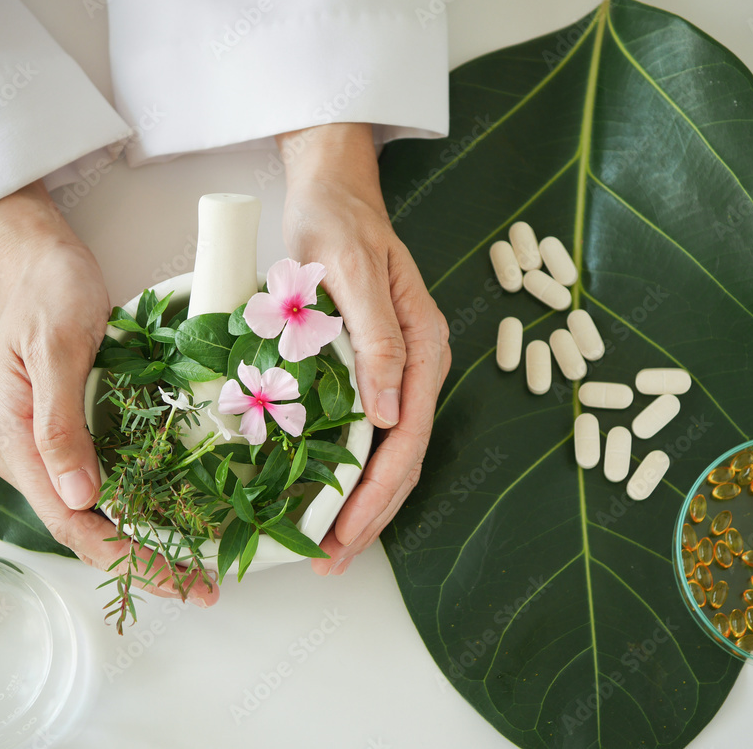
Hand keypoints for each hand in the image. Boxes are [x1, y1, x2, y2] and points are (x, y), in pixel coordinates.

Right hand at [0, 181, 217, 605]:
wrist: (43, 261)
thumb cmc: (49, 295)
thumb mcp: (56, 350)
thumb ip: (61, 423)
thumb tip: (77, 497)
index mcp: (17, 443)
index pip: (71, 522)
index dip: (124, 556)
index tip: (174, 575)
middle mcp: (32, 456)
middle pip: (87, 530)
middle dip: (142, 564)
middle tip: (200, 586)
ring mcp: (54, 448)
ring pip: (99, 514)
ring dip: (146, 543)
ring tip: (196, 567)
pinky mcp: (77, 432)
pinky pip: (109, 483)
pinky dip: (144, 508)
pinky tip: (177, 520)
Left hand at [277, 124, 451, 574]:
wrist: (334, 193)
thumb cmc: (340, 225)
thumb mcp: (353, 273)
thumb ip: (376, 337)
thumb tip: (387, 412)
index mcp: (424, 346)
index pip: (409, 436)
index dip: (379, 492)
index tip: (345, 533)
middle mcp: (418, 364)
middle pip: (404, 456)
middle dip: (371, 513)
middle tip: (332, 558)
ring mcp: (398, 369)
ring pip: (390, 452)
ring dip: (363, 501)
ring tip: (331, 545)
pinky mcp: (372, 367)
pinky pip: (369, 431)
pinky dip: (352, 469)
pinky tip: (328, 494)